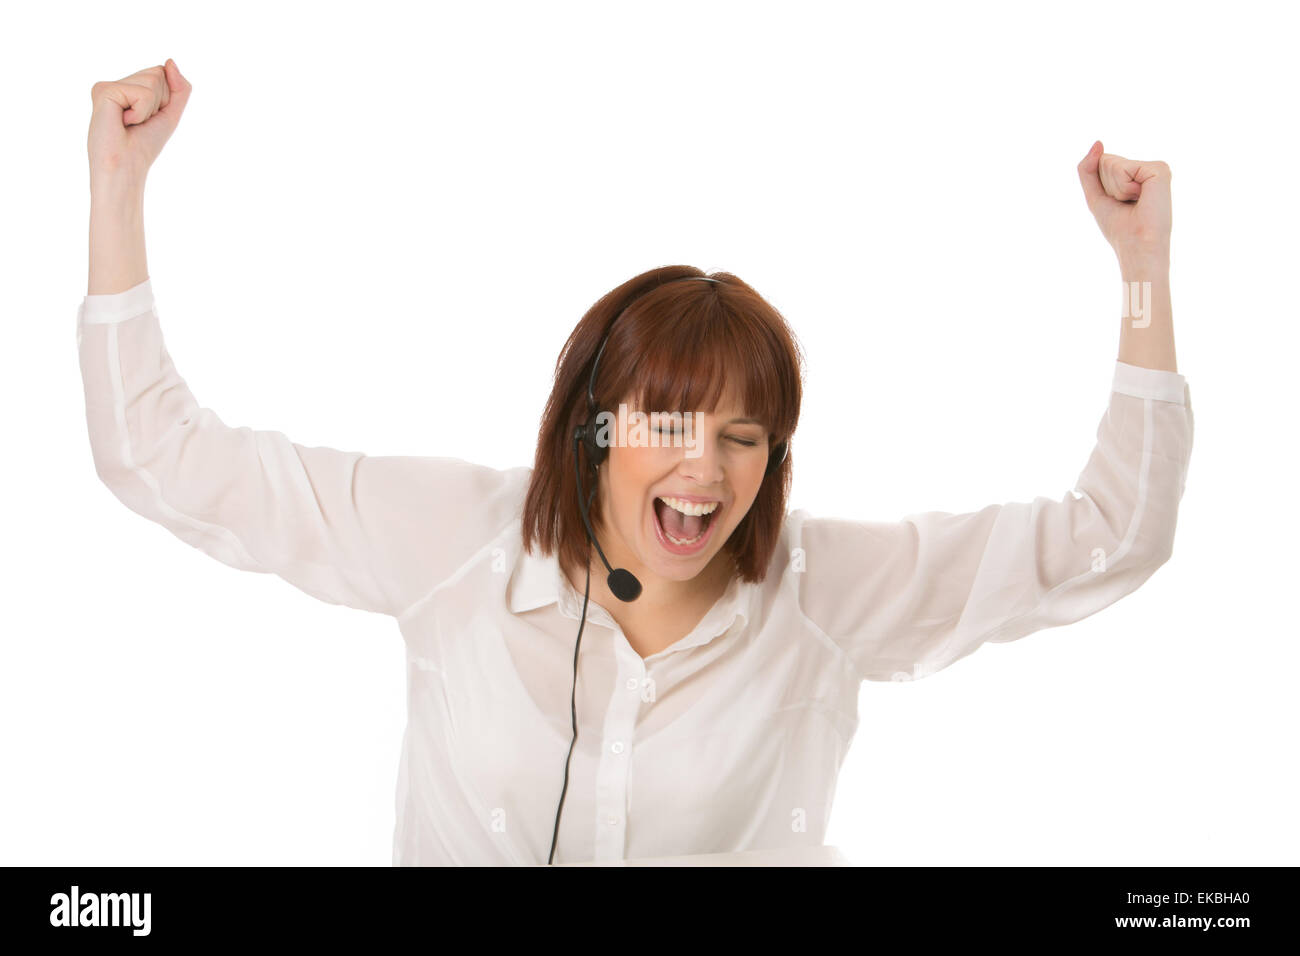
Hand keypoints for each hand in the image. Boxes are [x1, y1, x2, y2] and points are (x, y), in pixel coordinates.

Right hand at [87, 59, 191, 188]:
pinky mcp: (103, 90)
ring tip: (131, 122)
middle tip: (140, 122)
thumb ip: (179, 88)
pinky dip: (142, 111)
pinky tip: (124, 122)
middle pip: (157, 74)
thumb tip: (170, 61)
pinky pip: (142, 93)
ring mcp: (107, 86)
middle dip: (160, 102)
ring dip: (150, 108)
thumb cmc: (145, 145)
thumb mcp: (170, 114)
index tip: (150, 119)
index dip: (166, 99)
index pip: (161, 73)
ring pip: (152, 80)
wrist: (125, 167)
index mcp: (128, 89)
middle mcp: (116, 84)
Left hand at [1077, 141, 1171, 262]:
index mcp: (1136, 174)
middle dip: (1106, 186)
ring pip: (1110, 162)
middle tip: (1126, 204)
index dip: (1101, 186)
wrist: (1138, 247)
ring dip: (1114, 187)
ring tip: (1134, 202)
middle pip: (1104, 160)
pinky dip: (1123, 187)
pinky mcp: (1159, 169)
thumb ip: (1089, 169)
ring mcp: (1155, 167)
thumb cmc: (1120, 227)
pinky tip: (1141, 197)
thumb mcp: (1097, 196)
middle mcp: (1148, 168)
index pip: (1102, 163)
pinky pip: (1122, 168)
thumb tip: (1098, 142)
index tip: (1118, 203)